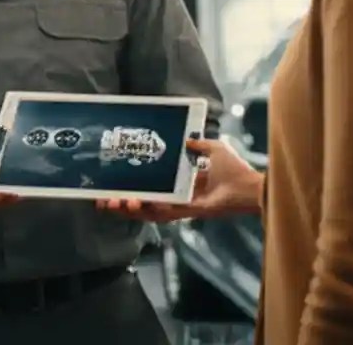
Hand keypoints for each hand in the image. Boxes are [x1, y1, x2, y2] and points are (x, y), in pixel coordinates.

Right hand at [96, 138, 264, 221]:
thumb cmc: (235, 170)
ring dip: (130, 209)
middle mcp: (177, 198)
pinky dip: (150, 209)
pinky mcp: (188, 212)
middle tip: (102, 201)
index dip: (131, 190)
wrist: (250, 187)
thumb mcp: (213, 150)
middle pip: (144, 204)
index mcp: (181, 186)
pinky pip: (165, 213)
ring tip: (111, 203)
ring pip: (149, 212)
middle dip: (121, 204)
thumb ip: (198, 146)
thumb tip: (186, 138)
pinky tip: (134, 204)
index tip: (112, 186)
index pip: (151, 190)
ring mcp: (181, 207)